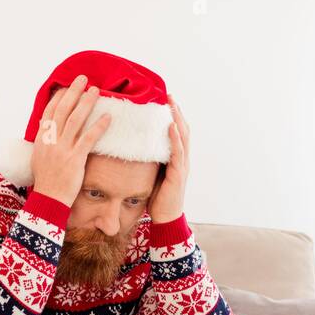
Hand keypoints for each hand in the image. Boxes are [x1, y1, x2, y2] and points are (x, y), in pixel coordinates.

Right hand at [31, 74, 112, 207]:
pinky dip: (98, 126)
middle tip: (83, 78)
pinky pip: (88, 139)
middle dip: (73, 92)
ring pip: (75, 120)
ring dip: (86, 102)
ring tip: (96, 90)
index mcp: (41, 140)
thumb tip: (47, 127)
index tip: (67, 86)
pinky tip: (108, 117)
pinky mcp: (74, 160)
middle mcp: (50, 141)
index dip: (59, 97)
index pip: (49, 112)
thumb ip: (44, 141)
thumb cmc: (46, 181)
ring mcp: (62, 150)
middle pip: (62, 110)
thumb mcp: (39, 158)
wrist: (48, 200)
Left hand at [149, 94, 188, 223]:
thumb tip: (131, 147)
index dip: (173, 116)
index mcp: (175, 159)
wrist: (165, 218)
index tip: (165, 101)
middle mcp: (182, 159)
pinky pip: (178, 153)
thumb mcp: (151, 174)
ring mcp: (182, 166)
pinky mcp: (178, 174)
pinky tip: (170, 127)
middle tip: (169, 96)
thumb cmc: (157, 198)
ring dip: (178, 120)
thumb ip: (147, 160)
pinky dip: (175, 139)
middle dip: (177, 112)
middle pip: (183, 130)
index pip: (176, 132)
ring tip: (172, 105)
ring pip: (183, 137)